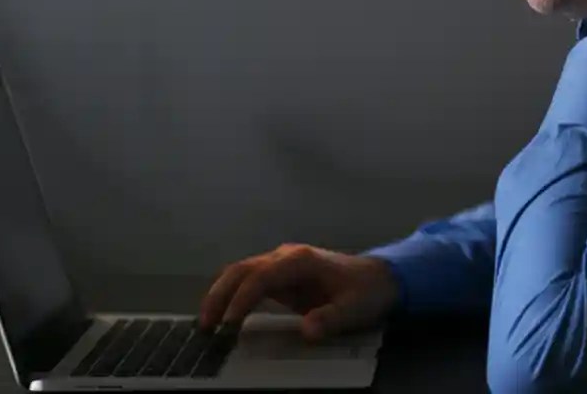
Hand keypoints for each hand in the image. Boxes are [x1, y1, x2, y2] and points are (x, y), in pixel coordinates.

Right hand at [199, 244, 399, 341]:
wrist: (380, 278)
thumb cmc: (366, 292)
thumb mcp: (354, 310)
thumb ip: (330, 319)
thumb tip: (306, 330)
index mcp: (300, 261)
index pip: (261, 277)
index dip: (242, 299)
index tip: (229, 324)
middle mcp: (285, 257)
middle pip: (242, 270)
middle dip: (220, 295)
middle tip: (206, 325)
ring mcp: (281, 264)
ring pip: (240, 273)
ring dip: (220, 295)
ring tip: (207, 324)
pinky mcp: (280, 276)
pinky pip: (248, 282)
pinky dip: (231, 296)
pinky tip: (223, 317)